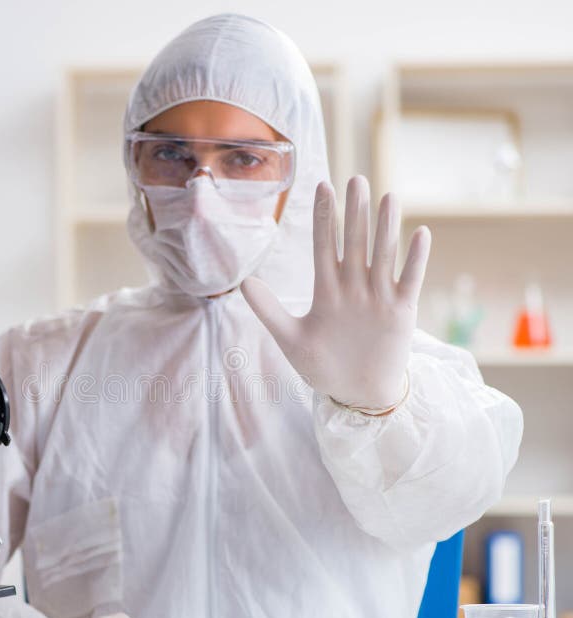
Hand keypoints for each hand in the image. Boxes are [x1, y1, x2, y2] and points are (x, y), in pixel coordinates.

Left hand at [242, 176, 429, 410]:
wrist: (356, 393)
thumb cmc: (323, 366)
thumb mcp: (291, 339)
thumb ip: (269, 310)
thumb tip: (244, 282)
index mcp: (327, 290)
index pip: (325, 245)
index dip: (325, 218)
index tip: (324, 186)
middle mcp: (354, 287)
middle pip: (356, 243)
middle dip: (356, 213)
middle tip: (356, 179)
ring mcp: (379, 297)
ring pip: (383, 255)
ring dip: (386, 228)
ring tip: (388, 197)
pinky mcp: (401, 311)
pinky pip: (410, 280)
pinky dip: (415, 260)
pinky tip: (419, 234)